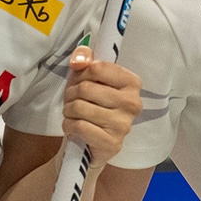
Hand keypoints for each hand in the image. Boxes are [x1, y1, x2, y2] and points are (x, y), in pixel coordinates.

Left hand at [61, 48, 141, 162]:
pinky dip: (69, 126)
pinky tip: (74, 127)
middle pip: (86, 88)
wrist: (89, 140)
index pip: (97, 67)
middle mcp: (132, 103)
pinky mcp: (112, 143)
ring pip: (80, 107)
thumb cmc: (89, 104)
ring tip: (73, 114)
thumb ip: (83, 56)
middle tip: (73, 101)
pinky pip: (79, 126)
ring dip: (68, 110)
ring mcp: (124, 125)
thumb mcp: (85, 75)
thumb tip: (79, 61)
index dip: (80, 74)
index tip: (80, 82)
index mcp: (131, 82)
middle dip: (71, 94)